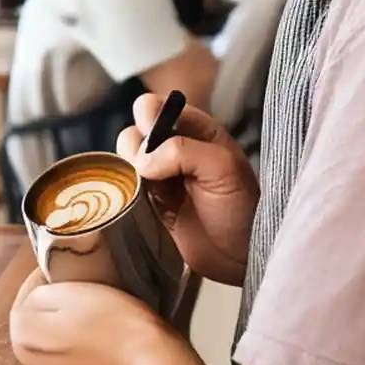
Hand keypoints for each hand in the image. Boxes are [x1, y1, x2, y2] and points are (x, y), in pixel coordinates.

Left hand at [9, 270, 169, 364]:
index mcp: (21, 333)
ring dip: (59, 318)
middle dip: (48, 298)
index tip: (59, 264)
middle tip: (71, 282)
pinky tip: (91, 329)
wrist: (147, 360)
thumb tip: (35, 292)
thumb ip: (39, 292)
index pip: (25, 292)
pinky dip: (71, 337)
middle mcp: (27, 358)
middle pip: (32, 316)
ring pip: (47, 334)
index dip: (43, 275)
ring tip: (83, 304)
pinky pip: (63, 351)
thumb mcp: (69, 292)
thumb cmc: (112, 321)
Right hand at [117, 94, 257, 284]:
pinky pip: (124, 185)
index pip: (156, 107)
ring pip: (125, 158)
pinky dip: (124, 189)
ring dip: (128, 170)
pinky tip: (139, 199)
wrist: (239, 257)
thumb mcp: (222, 169)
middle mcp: (174, 149)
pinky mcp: (148, 201)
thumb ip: (182, 151)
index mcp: (196, 131)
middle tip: (151, 171)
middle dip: (135, 147)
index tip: (149, 136)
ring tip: (149, 188)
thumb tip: (142, 160)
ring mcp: (160, 176)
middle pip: (134, 131)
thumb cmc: (241, 210)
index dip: (147, 117)